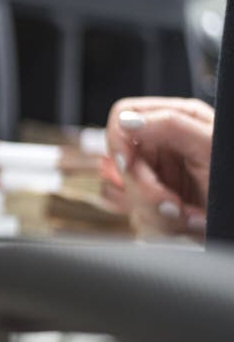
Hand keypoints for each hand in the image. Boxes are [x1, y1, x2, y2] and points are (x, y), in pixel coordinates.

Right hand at [106, 97, 212, 237]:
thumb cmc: (233, 181)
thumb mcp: (209, 146)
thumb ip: (169, 125)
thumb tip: (126, 120)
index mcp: (178, 118)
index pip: (124, 116)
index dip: (119, 140)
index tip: (127, 164)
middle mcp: (164, 145)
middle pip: (122, 161)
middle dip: (145, 188)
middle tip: (174, 204)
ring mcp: (158, 176)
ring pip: (130, 193)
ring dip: (158, 211)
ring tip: (189, 215)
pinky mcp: (156, 204)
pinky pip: (140, 217)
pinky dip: (163, 224)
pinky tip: (187, 221)